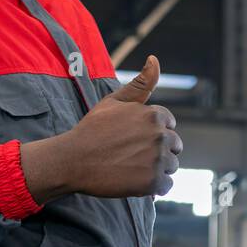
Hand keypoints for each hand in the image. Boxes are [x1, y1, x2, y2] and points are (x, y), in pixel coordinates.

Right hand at [21, 55, 182, 201]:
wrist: (72, 160)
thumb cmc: (92, 130)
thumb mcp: (114, 101)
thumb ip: (140, 84)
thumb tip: (155, 59)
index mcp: (154, 114)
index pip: (169, 125)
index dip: (151, 132)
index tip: (133, 138)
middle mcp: (159, 135)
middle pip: (174, 146)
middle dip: (158, 150)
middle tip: (131, 155)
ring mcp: (157, 159)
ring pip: (171, 166)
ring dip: (157, 169)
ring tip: (132, 168)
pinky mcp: (152, 182)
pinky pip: (166, 186)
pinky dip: (154, 187)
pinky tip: (135, 181)